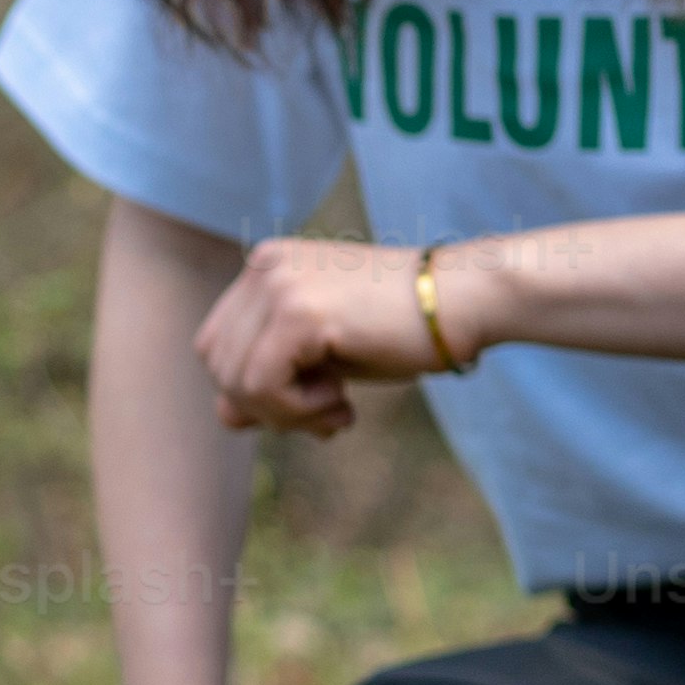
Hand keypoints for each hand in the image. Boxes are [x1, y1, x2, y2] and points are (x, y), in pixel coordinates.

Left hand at [191, 236, 454, 437]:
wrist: (468, 300)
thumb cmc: (402, 331)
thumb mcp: (322, 359)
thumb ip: (269, 381)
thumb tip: (225, 417)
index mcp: (266, 267)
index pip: (217, 346)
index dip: (252, 389)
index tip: (311, 402)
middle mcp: (264, 267)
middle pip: (218, 364)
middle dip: (265, 407)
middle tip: (327, 416)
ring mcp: (278, 284)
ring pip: (235, 380)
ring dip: (285, 414)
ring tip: (338, 411)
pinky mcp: (299, 312)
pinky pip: (262, 386)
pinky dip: (296, 410)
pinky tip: (342, 403)